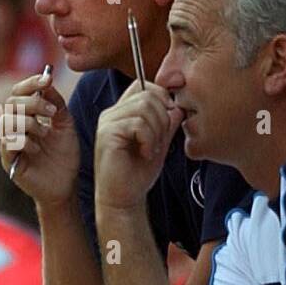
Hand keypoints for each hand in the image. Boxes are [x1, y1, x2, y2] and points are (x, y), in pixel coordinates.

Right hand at [0, 70, 78, 204]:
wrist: (67, 184)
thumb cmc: (64, 155)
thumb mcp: (65, 125)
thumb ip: (56, 104)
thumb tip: (48, 81)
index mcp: (26, 115)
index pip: (19, 92)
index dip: (31, 83)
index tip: (48, 78)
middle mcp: (14, 126)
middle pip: (12, 103)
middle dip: (33, 104)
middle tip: (52, 112)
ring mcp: (9, 143)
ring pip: (7, 121)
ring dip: (29, 123)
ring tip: (46, 133)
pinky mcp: (8, 160)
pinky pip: (7, 143)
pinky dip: (24, 141)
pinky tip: (37, 148)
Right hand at [93, 80, 177, 212]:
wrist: (124, 198)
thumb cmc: (138, 173)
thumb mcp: (159, 143)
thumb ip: (167, 124)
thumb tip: (178, 106)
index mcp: (123, 112)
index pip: (143, 86)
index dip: (162, 97)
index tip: (169, 120)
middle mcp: (113, 113)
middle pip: (148, 94)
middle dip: (163, 118)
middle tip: (160, 141)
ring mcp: (108, 122)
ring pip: (144, 107)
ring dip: (157, 130)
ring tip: (152, 149)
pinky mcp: (107, 134)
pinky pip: (138, 124)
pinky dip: (149, 139)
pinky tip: (146, 153)